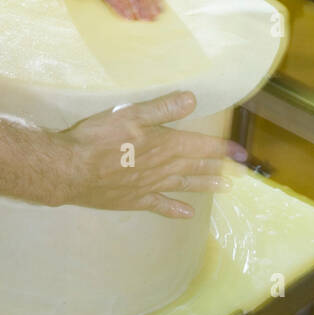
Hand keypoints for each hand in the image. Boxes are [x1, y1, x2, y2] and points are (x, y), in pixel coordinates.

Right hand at [52, 90, 247, 217]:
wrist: (71, 170)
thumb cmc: (98, 138)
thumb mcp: (130, 114)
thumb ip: (162, 108)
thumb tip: (192, 100)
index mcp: (165, 144)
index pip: (201, 146)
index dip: (223, 149)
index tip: (242, 153)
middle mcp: (163, 168)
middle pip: (196, 167)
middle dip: (220, 168)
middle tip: (241, 172)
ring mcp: (150, 186)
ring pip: (184, 185)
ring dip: (205, 185)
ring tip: (225, 188)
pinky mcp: (135, 200)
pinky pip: (161, 205)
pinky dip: (176, 209)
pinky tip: (188, 214)